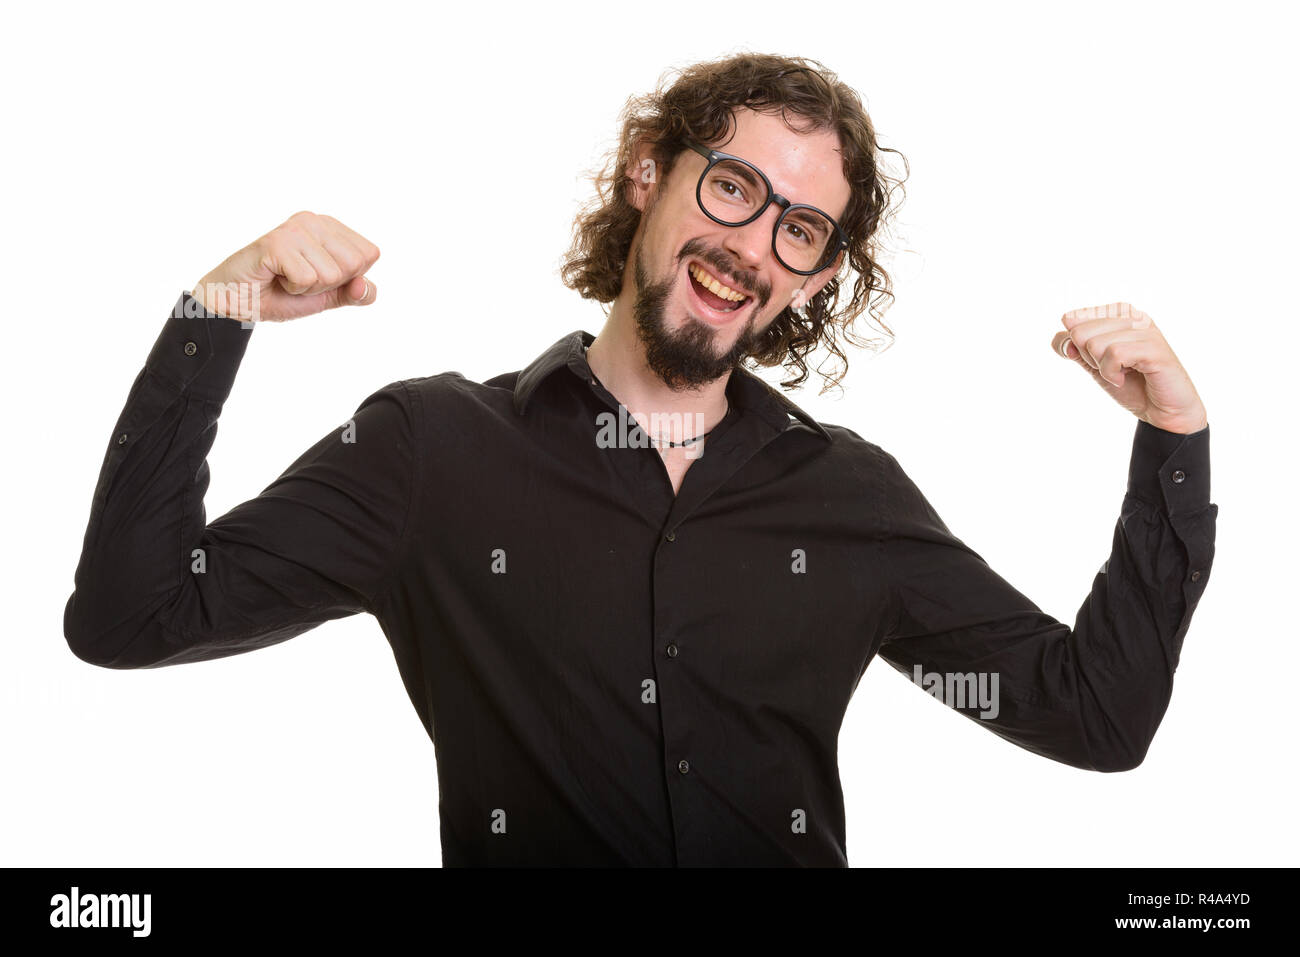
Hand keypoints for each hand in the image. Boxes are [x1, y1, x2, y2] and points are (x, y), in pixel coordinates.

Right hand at [190, 210, 379, 321]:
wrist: (238, 302)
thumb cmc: (282, 294)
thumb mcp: (328, 297)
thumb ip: (355, 293)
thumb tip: (365, 287)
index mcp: (331, 227)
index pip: (369, 255)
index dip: (347, 277)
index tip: (317, 276)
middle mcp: (315, 220)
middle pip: (354, 264)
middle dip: (329, 284)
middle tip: (299, 279)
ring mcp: (295, 228)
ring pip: (331, 273)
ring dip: (308, 288)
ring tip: (285, 278)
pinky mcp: (277, 242)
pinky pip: (307, 279)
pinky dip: (293, 288)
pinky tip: (275, 277)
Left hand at [1050, 302, 1207, 434]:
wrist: (1161, 412)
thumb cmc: (1131, 386)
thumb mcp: (1093, 365)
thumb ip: (1072, 348)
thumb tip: (1062, 338)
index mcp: (1117, 313)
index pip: (1072, 320)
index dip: (1077, 349)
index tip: (1101, 359)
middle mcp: (1132, 316)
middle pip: (1079, 332)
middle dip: (1089, 358)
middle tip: (1114, 368)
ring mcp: (1145, 330)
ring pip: (1094, 344)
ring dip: (1103, 368)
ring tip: (1124, 373)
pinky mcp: (1153, 347)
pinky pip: (1114, 354)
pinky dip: (1112, 373)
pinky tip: (1126, 378)